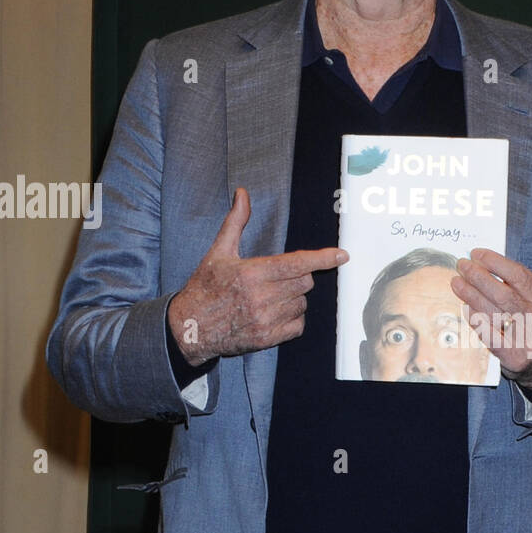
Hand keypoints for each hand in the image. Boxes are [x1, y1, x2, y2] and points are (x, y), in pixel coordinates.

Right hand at [167, 187, 346, 363]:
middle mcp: (260, 297)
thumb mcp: (218, 252)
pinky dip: (293, 319)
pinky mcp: (267, 339)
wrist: (189, 327)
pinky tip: (275, 313)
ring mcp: (265, 320)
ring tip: (271, 297)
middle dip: (299, 277)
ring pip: (302, 304)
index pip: (297, 263)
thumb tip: (242, 193)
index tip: (342, 255)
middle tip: (278, 277)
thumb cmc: (205, 287)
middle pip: (305, 283)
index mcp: (251, 272)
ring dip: (294, 298)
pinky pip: (298, 325)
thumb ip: (235, 222)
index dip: (323, 258)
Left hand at [451, 248, 531, 390]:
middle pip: (502, 293)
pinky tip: (465, 307)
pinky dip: (475, 319)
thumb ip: (519, 284)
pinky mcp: (514, 358)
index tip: (477, 254)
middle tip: (462, 266)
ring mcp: (527, 341)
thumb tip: (485, 263)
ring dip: (470, 295)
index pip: (519, 275)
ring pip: (492, 312)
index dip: (494, 262)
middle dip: (477, 276)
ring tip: (457, 283)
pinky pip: (488, 335)